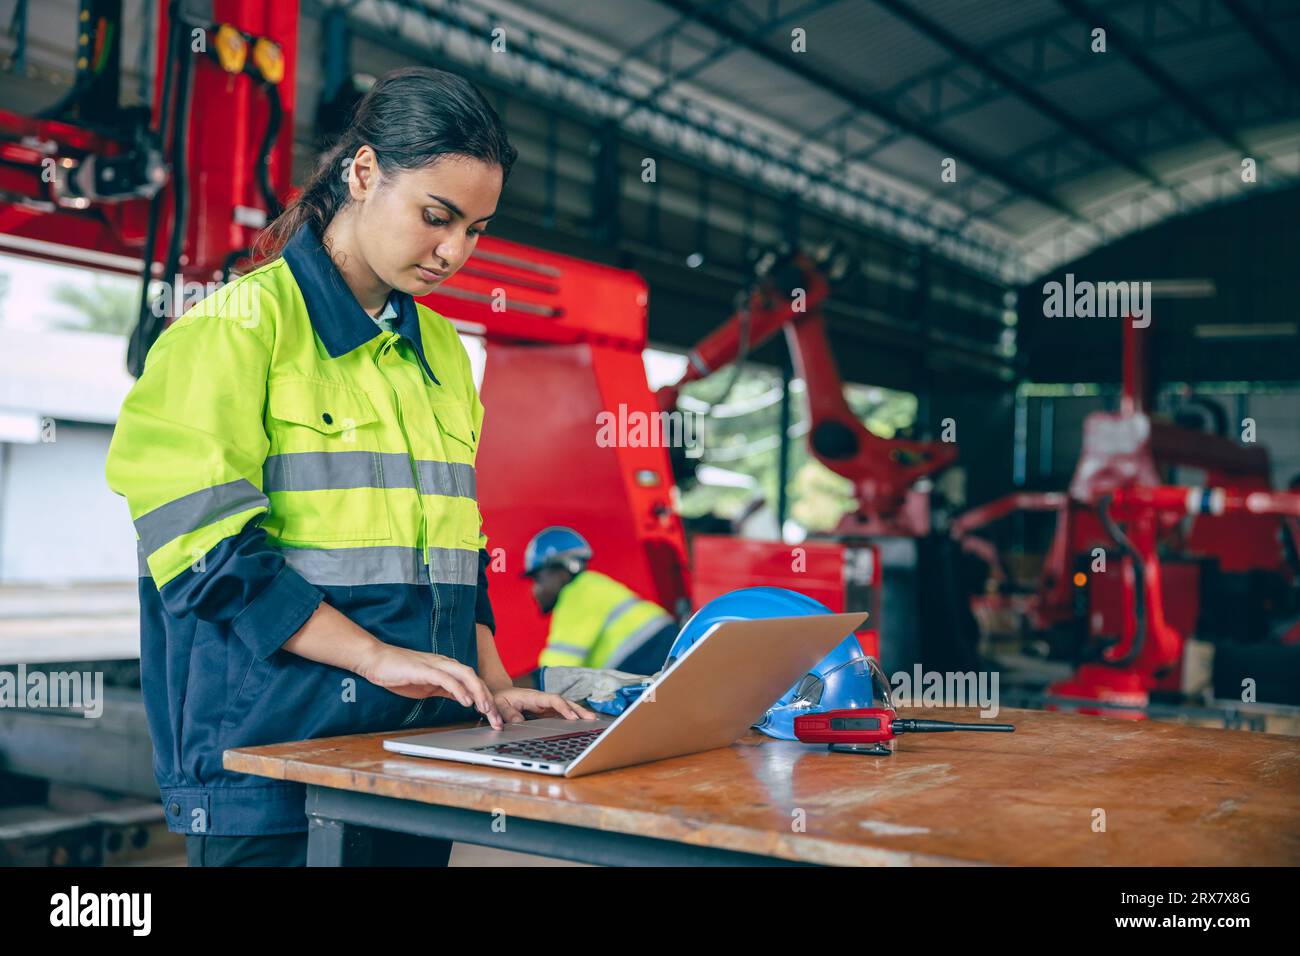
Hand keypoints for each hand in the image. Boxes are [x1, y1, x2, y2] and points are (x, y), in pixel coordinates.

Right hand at [359, 644, 503, 728]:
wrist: (376, 660)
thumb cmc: (399, 673)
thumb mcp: (428, 685)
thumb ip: (446, 689)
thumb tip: (464, 699)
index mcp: (447, 669)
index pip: (474, 683)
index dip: (487, 699)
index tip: (494, 718)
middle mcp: (446, 664)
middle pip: (475, 679)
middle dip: (489, 699)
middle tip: (497, 720)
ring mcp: (436, 665)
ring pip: (466, 676)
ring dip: (479, 693)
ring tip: (487, 710)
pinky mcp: (424, 669)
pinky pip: (446, 678)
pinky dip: (459, 689)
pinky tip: (466, 701)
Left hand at [491, 687, 599, 723]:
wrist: (499, 694)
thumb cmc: (500, 699)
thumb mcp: (499, 705)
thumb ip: (508, 713)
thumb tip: (519, 721)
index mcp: (533, 696)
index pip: (552, 700)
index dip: (563, 708)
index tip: (572, 717)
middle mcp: (542, 699)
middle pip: (564, 702)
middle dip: (578, 710)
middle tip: (591, 719)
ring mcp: (545, 705)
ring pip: (565, 707)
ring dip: (578, 712)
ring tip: (592, 720)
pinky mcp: (545, 711)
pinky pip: (561, 712)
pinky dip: (572, 716)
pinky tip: (580, 722)